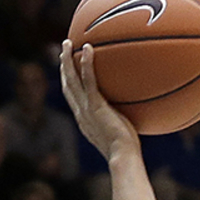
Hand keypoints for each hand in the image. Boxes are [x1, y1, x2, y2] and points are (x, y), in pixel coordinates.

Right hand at [58, 41, 139, 160]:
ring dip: (67, 59)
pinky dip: (86, 63)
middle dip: (62, 66)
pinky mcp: (95, 106)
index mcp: (84, 119)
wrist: (123, 157)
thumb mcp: (121, 134)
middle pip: (66, 84)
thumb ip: (121, 122)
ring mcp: (85, 108)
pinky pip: (89, 80)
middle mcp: (80, 112)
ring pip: (71, 79)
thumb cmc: (127, 151)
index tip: (67, 69)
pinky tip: (88, 48)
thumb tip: (137, 114)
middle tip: (63, 49)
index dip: (68, 81)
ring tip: (68, 43)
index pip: (72, 96)